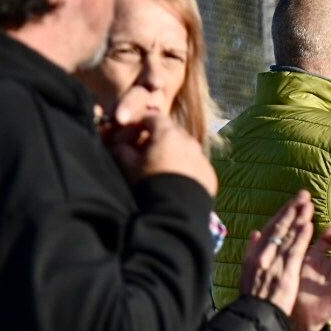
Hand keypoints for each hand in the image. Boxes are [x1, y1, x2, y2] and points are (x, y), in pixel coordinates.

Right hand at [102, 86, 216, 194]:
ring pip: (186, 149)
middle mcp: (189, 141)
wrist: (176, 212)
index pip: (153, 118)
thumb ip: (122, 150)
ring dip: (174, 153)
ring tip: (162, 169)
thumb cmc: (149, 184)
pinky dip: (187, 169)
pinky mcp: (209, 175)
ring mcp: (202, 158)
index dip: (140, 124)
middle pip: (172, 132)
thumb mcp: (128, 167)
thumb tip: (120, 146)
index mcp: (168, 133)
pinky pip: (196, 166)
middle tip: (147, 153)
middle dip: (159, 139)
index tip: (132, 134)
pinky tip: (178, 182)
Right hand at [240, 193, 315, 315]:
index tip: (293, 202)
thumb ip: (252, 251)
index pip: (269, 229)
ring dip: (298, 219)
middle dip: (291, 210)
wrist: (254, 317)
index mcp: (254, 255)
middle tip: (304, 195)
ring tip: (308, 204)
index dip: (282, 214)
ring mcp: (273, 264)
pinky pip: (293, 252)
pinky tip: (308, 225)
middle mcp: (262, 256)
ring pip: (286, 237)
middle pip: (278, 228)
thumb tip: (254, 233)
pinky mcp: (284, 274)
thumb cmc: (253, 297)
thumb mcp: (247, 272)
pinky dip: (300, 238)